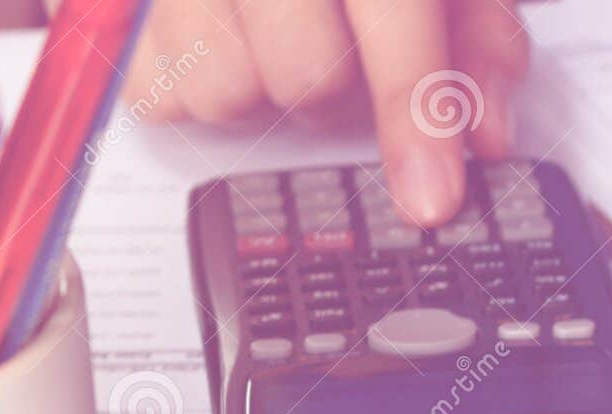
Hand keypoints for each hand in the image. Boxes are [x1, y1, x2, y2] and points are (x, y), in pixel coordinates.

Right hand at [117, 0, 527, 223]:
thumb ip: (476, 35)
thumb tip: (485, 134)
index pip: (390, 25)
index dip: (416, 118)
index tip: (431, 197)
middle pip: (302, 75)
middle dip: (338, 96)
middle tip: (344, 61)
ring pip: (223, 93)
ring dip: (264, 94)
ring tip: (277, 42)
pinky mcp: (126, 12)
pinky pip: (157, 94)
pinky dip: (194, 89)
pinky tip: (224, 40)